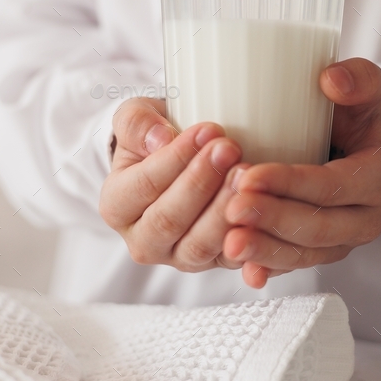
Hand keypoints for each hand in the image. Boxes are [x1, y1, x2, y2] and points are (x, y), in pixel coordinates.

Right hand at [99, 98, 248, 271]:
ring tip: (247, 172)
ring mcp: (179, 257)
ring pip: (199, 245)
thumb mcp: (136, 118)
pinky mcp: (214, 262)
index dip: (177, 158)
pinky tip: (263, 205)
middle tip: (230, 148)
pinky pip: (232, 258)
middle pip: (169, 220)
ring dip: (224, 208)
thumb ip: (137, 122)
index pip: (144, 185)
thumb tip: (160, 139)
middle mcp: (143, 240)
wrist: (181, 161)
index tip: (208, 129)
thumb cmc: (156, 138)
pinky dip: (248, 236)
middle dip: (202, 182)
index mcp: (117, 206)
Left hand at [221, 59, 380, 288]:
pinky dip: (269, 268)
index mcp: (377, 177)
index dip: (294, 184)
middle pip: (319, 228)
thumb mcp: (363, 86)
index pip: (335, 185)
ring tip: (230, 241)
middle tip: (233, 207)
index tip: (252, 174)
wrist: (344, 138)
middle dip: (274, 221)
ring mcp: (340, 240)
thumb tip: (332, 81)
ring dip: (267, 250)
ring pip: (305, 254)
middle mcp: (363, 217)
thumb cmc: (351, 111)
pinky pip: (293, 265)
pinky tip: (246, 270)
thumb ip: (357, 77)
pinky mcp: (317, 252)